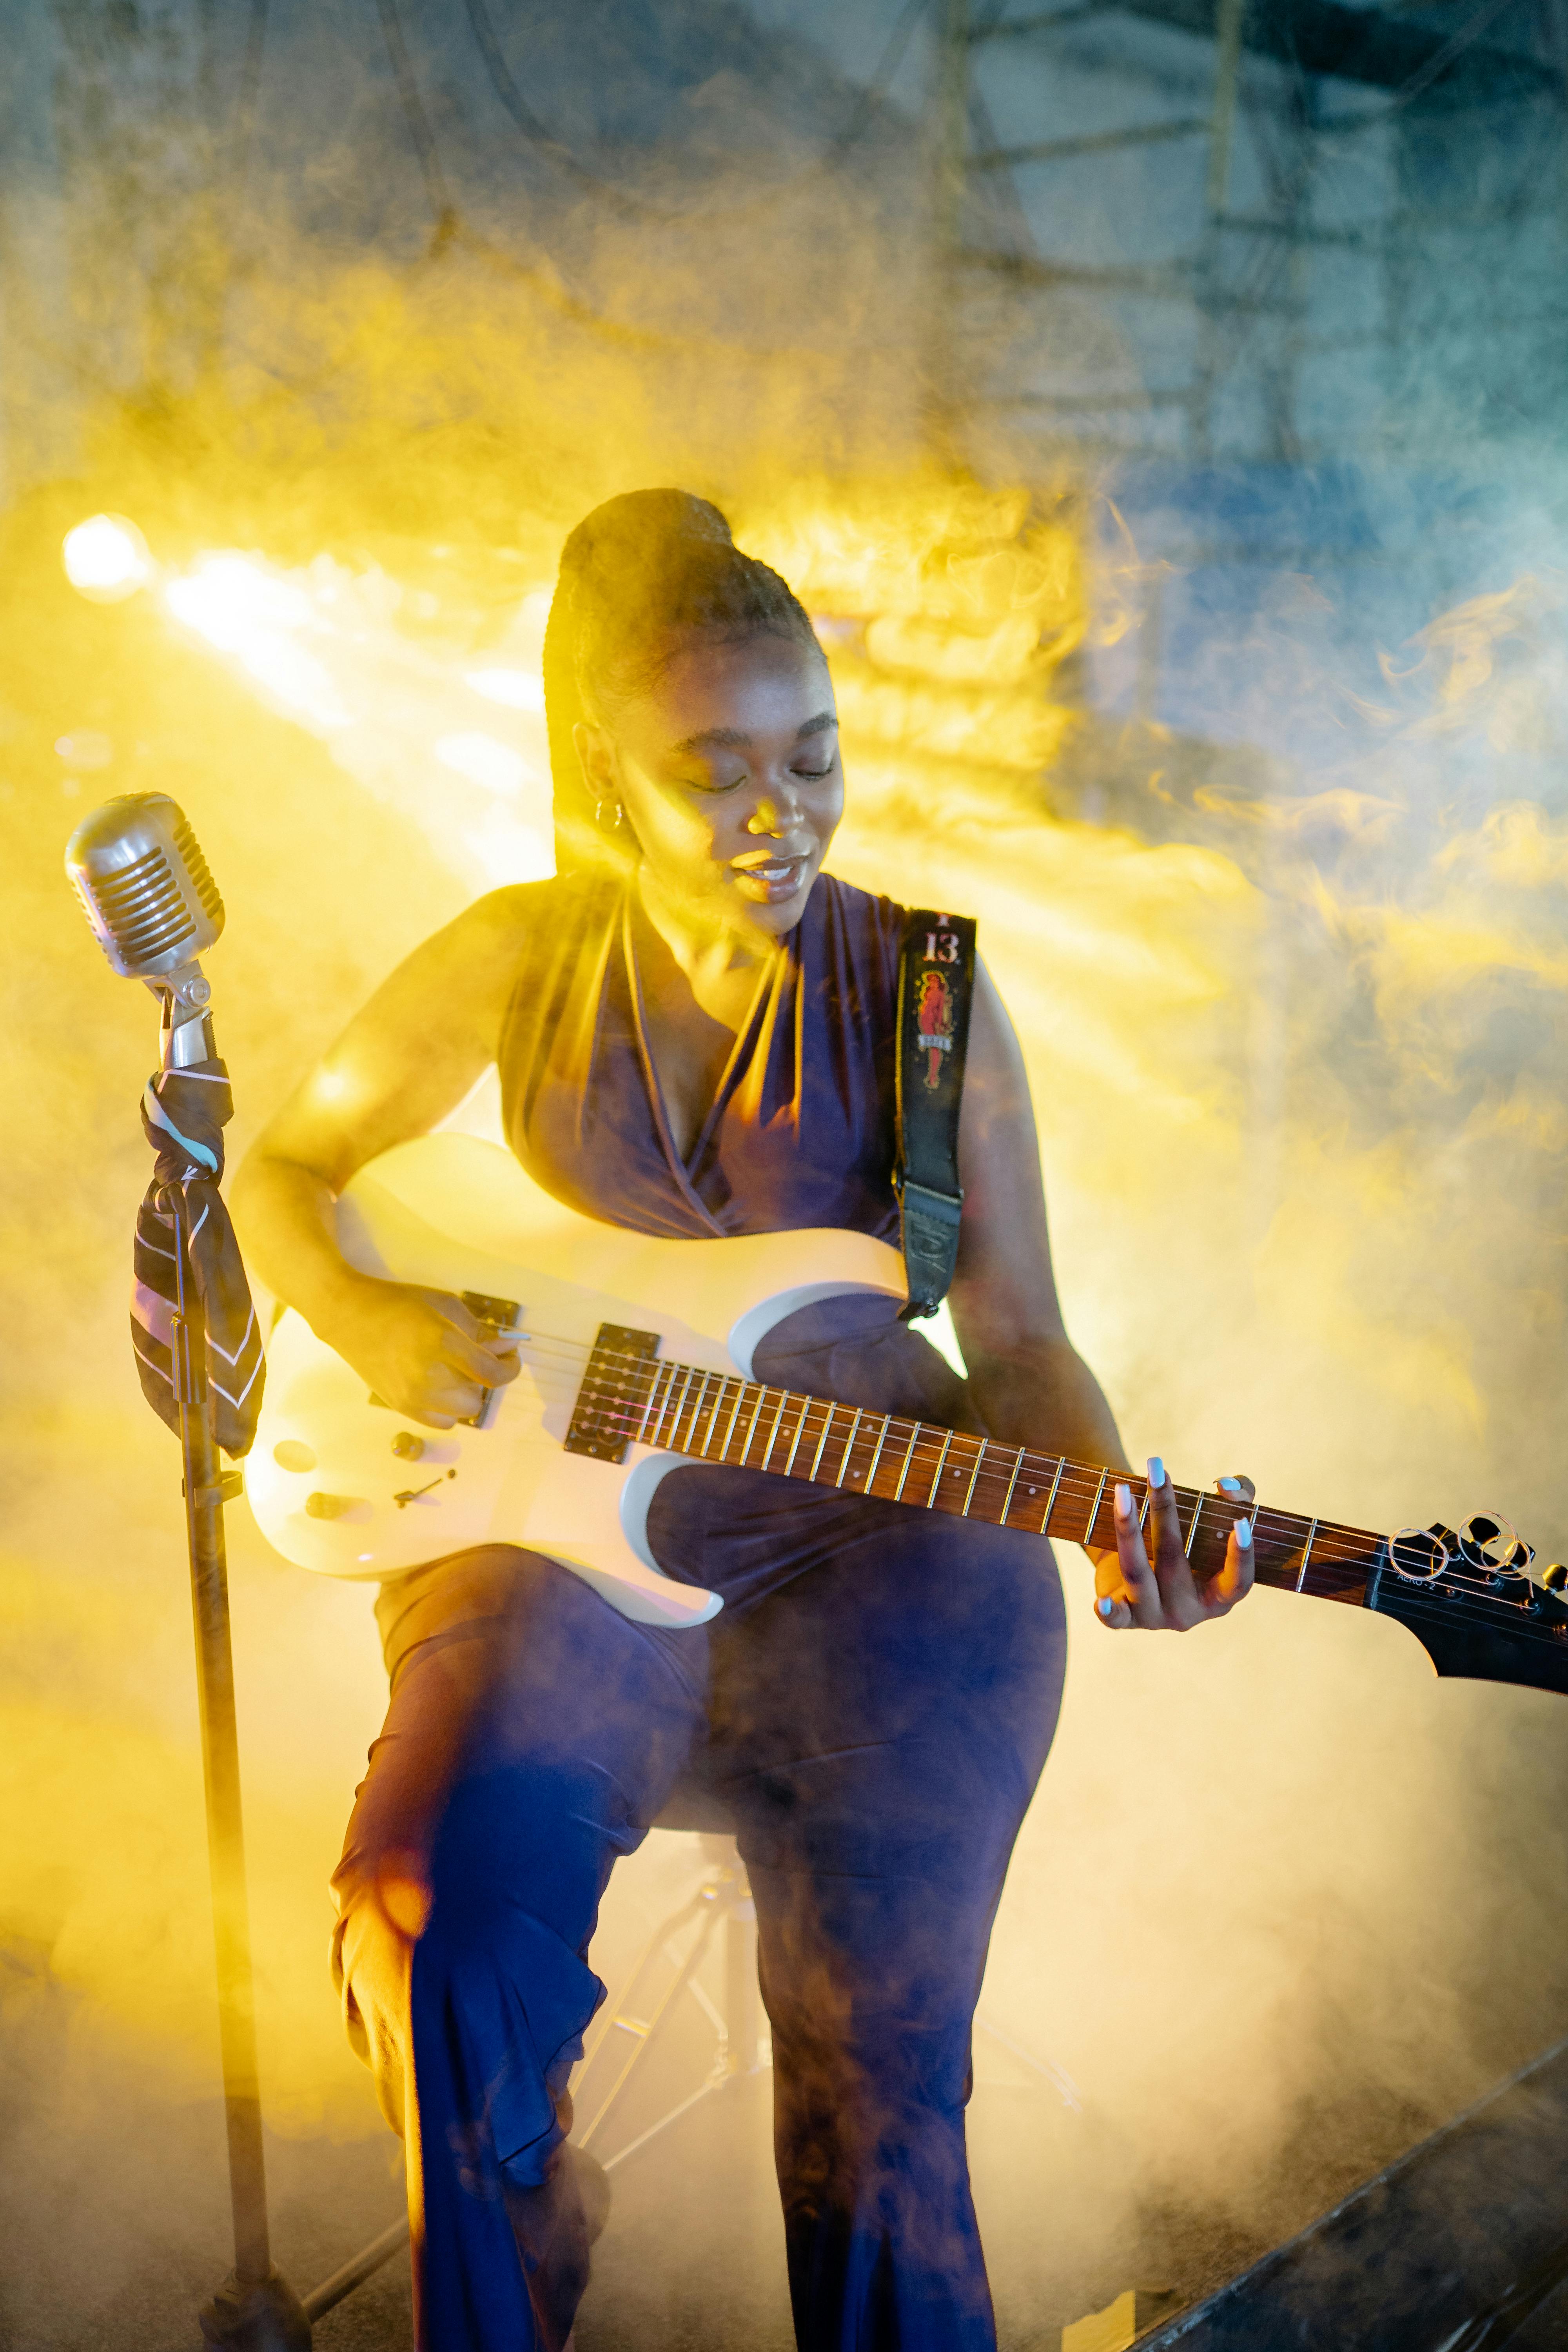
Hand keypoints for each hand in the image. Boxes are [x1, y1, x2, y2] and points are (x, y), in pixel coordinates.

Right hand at [320, 1278, 519, 1428]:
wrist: (349, 1316)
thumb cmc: (398, 1304)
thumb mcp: (445, 1305)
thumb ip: (479, 1331)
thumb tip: (507, 1347)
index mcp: (442, 1343)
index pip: (491, 1373)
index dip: (510, 1368)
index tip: (510, 1358)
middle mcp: (428, 1376)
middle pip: (478, 1396)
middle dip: (484, 1378)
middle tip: (476, 1359)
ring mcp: (412, 1396)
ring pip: (462, 1412)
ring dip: (466, 1393)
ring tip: (453, 1371)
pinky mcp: (401, 1407)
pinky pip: (442, 1421)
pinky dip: (448, 1407)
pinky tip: (439, 1385)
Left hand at [1092, 1462, 1255, 1630]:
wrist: (1147, 1572)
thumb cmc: (1192, 1543)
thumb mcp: (1218, 1521)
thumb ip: (1238, 1497)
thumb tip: (1227, 1485)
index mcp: (1218, 1596)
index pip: (1237, 1582)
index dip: (1241, 1556)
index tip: (1239, 1522)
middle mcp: (1189, 1611)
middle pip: (1174, 1559)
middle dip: (1165, 1510)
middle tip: (1157, 1471)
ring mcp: (1156, 1616)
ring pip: (1139, 1573)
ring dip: (1129, 1529)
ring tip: (1122, 1491)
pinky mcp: (1127, 1618)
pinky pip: (1117, 1619)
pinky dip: (1109, 1613)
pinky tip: (1100, 1604)